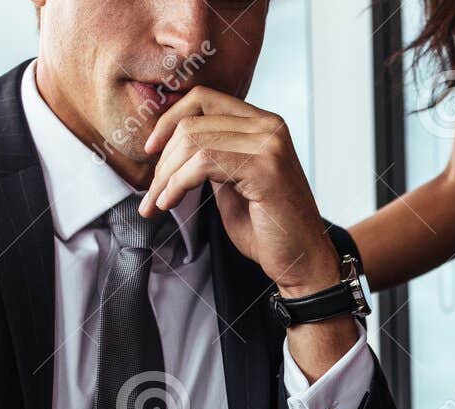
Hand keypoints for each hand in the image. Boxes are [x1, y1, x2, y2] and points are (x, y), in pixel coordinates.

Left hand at [139, 88, 360, 381]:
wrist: (304, 264)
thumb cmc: (269, 232)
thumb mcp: (232, 185)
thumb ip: (211, 158)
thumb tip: (171, 145)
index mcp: (263, 124)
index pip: (203, 98)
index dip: (168, 120)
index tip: (150, 150)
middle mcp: (269, 127)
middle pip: (193, 122)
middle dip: (162, 160)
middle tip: (150, 193)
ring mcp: (270, 145)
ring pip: (193, 141)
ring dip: (166, 176)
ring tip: (156, 203)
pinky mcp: (265, 169)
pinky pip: (203, 164)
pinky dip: (177, 184)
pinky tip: (169, 203)